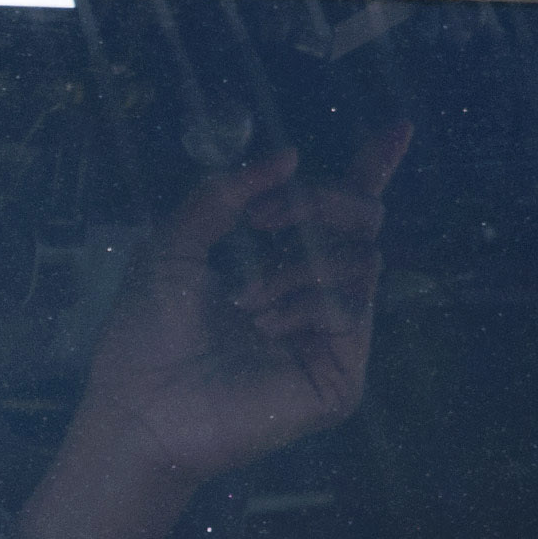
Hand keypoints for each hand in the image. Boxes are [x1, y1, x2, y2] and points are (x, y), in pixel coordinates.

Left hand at [14, 123, 413, 538]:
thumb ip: (222, 195)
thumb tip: (288, 158)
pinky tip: (265, 328)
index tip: (397, 130)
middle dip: (320, 202)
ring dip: (299, 264)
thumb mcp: (173, 246)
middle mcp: (309, 300)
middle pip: (363, 223)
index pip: (338, 215)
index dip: (370, 171)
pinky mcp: (341, 375)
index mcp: (275, 269)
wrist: (140, 409)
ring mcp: (330, 339)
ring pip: (362, 258)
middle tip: (265, 217)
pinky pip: (351, 307)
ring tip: (247, 300)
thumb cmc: (146, 337)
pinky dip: (307, 303)